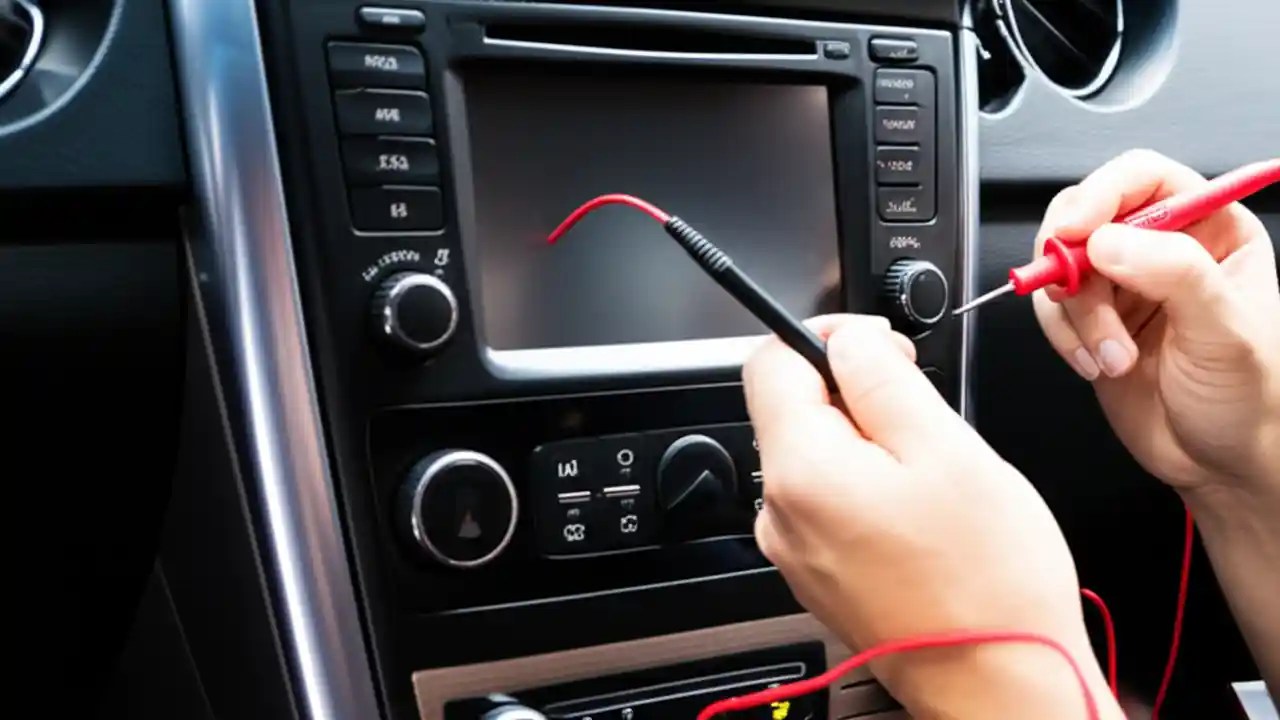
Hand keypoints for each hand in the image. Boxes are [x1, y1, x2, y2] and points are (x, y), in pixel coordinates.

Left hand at [744, 315, 1118, 719]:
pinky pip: (830, 500)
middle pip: (793, 408)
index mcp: (799, 470)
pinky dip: (868, 484)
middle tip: (924, 414)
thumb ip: (882, 378)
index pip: (770, 361)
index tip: (879, 346)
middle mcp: (780, 512)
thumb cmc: (986, 581)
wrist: (998, 685)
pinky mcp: (819, 572)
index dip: (825, 335)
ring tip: (931, 473)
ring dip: (868, 440)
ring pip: (817, 454)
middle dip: (856, 392)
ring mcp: (796, 548)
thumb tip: (846, 338)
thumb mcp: (945, 448)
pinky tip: (919, 509)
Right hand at [1032, 150, 1279, 496]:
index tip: (1076, 229)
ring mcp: (1122, 284)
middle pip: (1088, 213)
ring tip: (1111, 354)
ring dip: (1075, 315)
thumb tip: (1108, 240)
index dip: (1103, 193)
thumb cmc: (1249, 397)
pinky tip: (1098, 363)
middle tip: (1075, 294)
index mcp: (1211, 229)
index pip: (1144, 178)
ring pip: (1061, 263)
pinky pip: (1050, 308)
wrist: (1221, 463)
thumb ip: (1173, 273)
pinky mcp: (1091, 320)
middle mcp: (1162, 247)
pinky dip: (1063, 338)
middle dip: (1074, 260)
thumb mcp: (1225, 330)